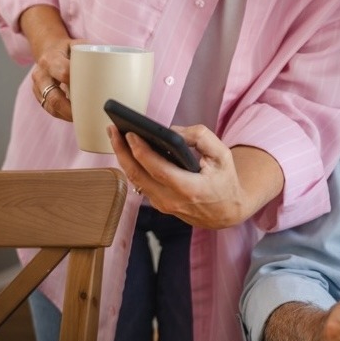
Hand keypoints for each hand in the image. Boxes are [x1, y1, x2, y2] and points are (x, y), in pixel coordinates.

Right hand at [19, 4, 82, 121]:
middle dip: (70, 109)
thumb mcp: (79, 45)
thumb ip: (93, 54)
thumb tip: (119, 67)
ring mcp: (37, 86)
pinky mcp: (38, 95)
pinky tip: (75, 118)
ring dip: (66, 115)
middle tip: (88, 115)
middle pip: (53, 96)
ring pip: (49, 106)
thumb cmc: (68, 49)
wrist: (48, 49)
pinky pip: (48, 108)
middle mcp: (41, 73)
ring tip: (83, 119)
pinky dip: (62, 115)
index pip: (63, 73)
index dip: (76, 83)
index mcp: (51, 58)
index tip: (92, 92)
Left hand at [109, 123, 274, 228]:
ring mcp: (162, 205)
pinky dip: (132, 165)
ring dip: (122, 157)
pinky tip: (127, 150)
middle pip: (137, 175)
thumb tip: (172, 130)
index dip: (141, 151)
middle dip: (121, 150)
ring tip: (115, 135)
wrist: (226, 212)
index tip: (130, 133)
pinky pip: (140, 183)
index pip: (158, 170)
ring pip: (135, 180)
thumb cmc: (224, 180)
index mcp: (190, 189)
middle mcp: (172, 200)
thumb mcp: (223, 155)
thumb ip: (201, 137)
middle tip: (112, 128)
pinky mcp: (158, 204)